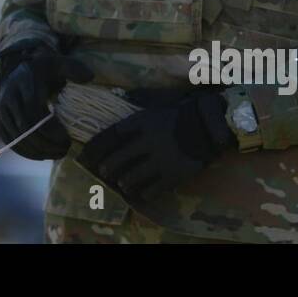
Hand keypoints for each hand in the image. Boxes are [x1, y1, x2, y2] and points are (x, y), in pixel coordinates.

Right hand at [0, 42, 91, 159]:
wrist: (19, 71)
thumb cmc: (43, 70)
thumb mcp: (58, 63)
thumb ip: (73, 68)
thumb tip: (89, 77)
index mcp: (23, 82)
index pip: (33, 110)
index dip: (49, 128)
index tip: (66, 138)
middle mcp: (8, 96)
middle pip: (24, 126)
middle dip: (45, 142)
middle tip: (64, 150)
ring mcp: (1, 110)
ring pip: (16, 136)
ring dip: (36, 150)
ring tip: (56, 154)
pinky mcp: (0, 121)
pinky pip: (10, 141)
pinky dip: (25, 151)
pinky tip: (42, 155)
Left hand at [78, 88, 235, 209]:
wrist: (208, 127)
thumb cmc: (181, 113)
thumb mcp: (157, 105)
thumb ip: (138, 107)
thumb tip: (121, 103)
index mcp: (143, 121)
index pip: (113, 134)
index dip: (98, 144)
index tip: (89, 151)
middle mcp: (148, 141)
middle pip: (119, 157)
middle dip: (108, 166)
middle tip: (103, 171)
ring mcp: (160, 160)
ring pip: (132, 176)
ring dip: (124, 181)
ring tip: (121, 183)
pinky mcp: (172, 175)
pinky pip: (152, 189)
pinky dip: (143, 192)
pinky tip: (140, 192)